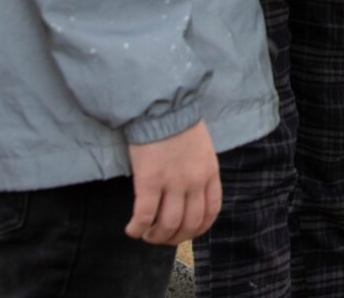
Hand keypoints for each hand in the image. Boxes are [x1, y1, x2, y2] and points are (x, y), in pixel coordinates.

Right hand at [125, 119, 220, 244]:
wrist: (162, 106)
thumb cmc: (178, 123)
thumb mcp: (201, 148)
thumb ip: (199, 170)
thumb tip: (190, 193)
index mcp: (210, 172)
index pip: (211, 211)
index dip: (198, 229)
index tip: (185, 233)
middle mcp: (195, 181)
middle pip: (190, 223)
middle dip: (175, 237)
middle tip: (160, 237)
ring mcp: (174, 182)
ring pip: (168, 224)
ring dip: (156, 236)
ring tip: (145, 235)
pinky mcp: (150, 180)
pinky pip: (145, 215)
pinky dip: (138, 228)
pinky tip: (131, 229)